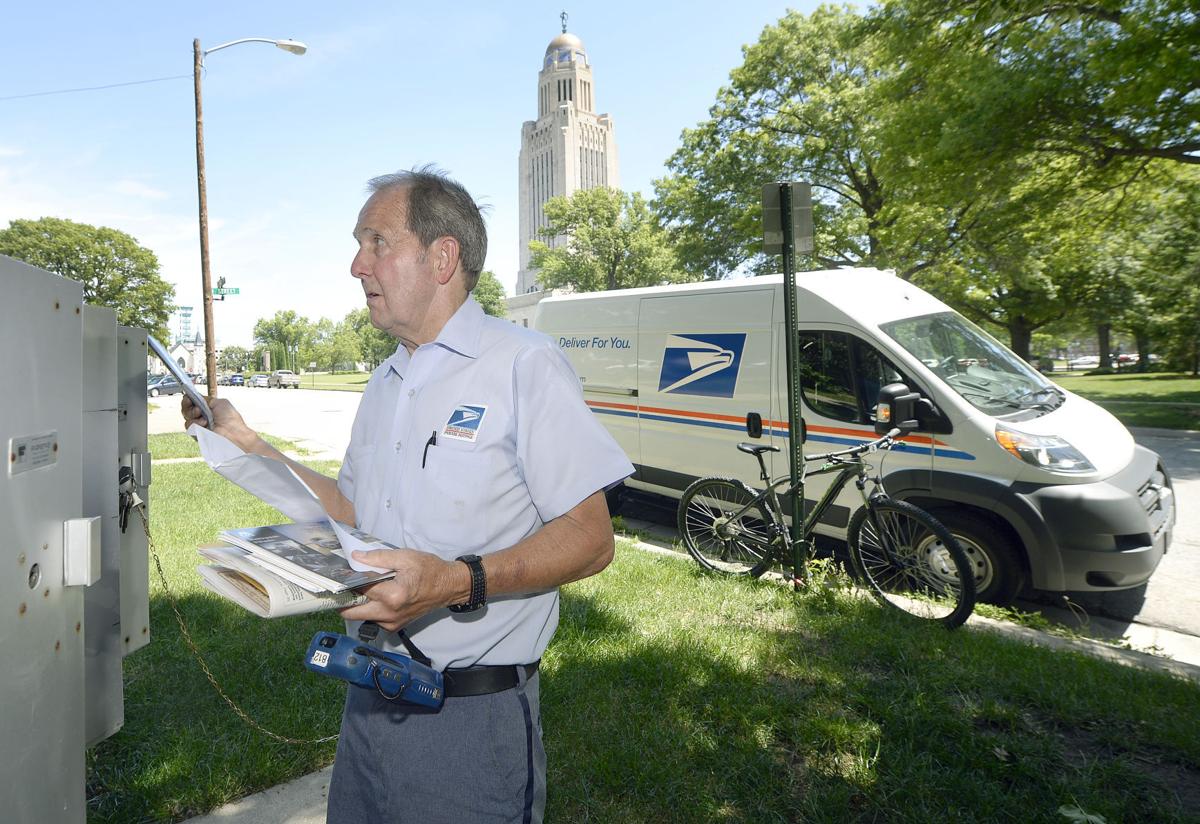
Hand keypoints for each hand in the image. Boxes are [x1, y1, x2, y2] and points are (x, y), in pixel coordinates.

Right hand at [181, 395, 256, 449]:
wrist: (232, 433)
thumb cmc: (231, 420)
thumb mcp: (220, 402)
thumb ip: (207, 399)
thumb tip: (197, 397)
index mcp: (208, 409)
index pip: (193, 402)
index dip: (189, 400)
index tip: (188, 398)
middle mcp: (203, 417)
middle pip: (187, 409)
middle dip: (189, 406)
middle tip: (198, 409)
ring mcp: (199, 425)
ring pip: (186, 417)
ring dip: (194, 415)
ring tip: (205, 419)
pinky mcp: (196, 434)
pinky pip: (189, 426)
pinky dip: (195, 423)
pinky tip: (204, 424)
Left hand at [340, 549, 464, 632]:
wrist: (449, 587)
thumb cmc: (429, 570)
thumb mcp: (405, 557)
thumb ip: (378, 557)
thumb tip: (355, 557)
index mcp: (391, 595)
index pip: (358, 589)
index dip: (346, 580)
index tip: (339, 575)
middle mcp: (388, 613)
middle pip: (351, 612)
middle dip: (343, 599)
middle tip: (343, 585)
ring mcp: (391, 623)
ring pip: (361, 617)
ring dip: (357, 605)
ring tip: (361, 588)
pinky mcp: (394, 627)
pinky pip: (373, 620)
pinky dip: (370, 609)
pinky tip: (377, 596)